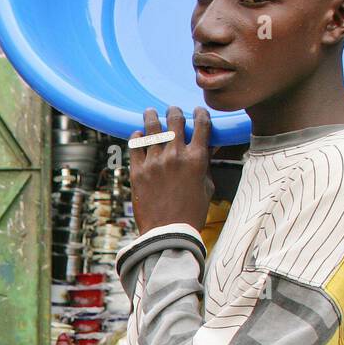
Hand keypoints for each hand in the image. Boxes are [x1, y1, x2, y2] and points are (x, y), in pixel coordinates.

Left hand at [128, 105, 213, 233]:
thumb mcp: (207, 189)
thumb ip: (206, 166)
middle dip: (175, 111)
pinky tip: (138, 134)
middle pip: (175, 120)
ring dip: (152, 116)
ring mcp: (154, 162)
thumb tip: (209, 150)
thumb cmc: (191, 215)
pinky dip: (137, 136)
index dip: (201, 115)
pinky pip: (134, 145)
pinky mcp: (137, 171)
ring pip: (152, 127)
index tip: (198, 112)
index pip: (201, 125)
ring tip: (150, 112)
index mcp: (196, 159)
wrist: (168, 235)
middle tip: (172, 110)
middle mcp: (175, 155)